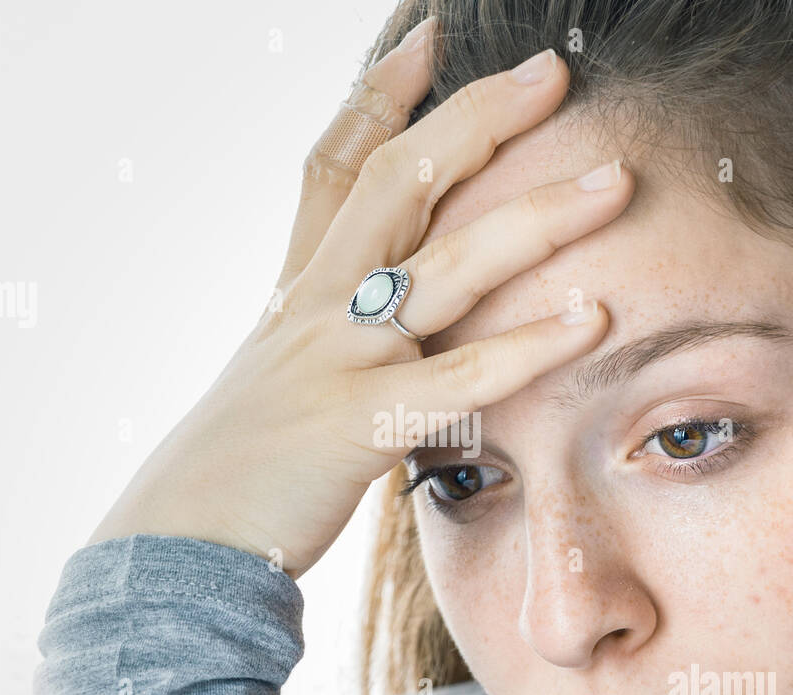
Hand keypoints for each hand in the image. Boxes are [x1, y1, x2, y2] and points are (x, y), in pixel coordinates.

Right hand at [87, 22, 635, 577]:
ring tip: (614, 184)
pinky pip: (456, 378)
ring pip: (444, 266)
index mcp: (296, 291)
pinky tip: (593, 317)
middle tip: (551, 71)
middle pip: (396, 182)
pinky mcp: (356, 425)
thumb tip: (376, 323)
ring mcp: (334, 359)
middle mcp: (314, 306)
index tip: (426, 40)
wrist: (178, 545)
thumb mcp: (274, 378)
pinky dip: (528, 346)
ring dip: (535, 216)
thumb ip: (325, 337)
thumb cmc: (236, 470)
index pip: (335, 168)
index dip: (377, 97)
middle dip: (475, 119)